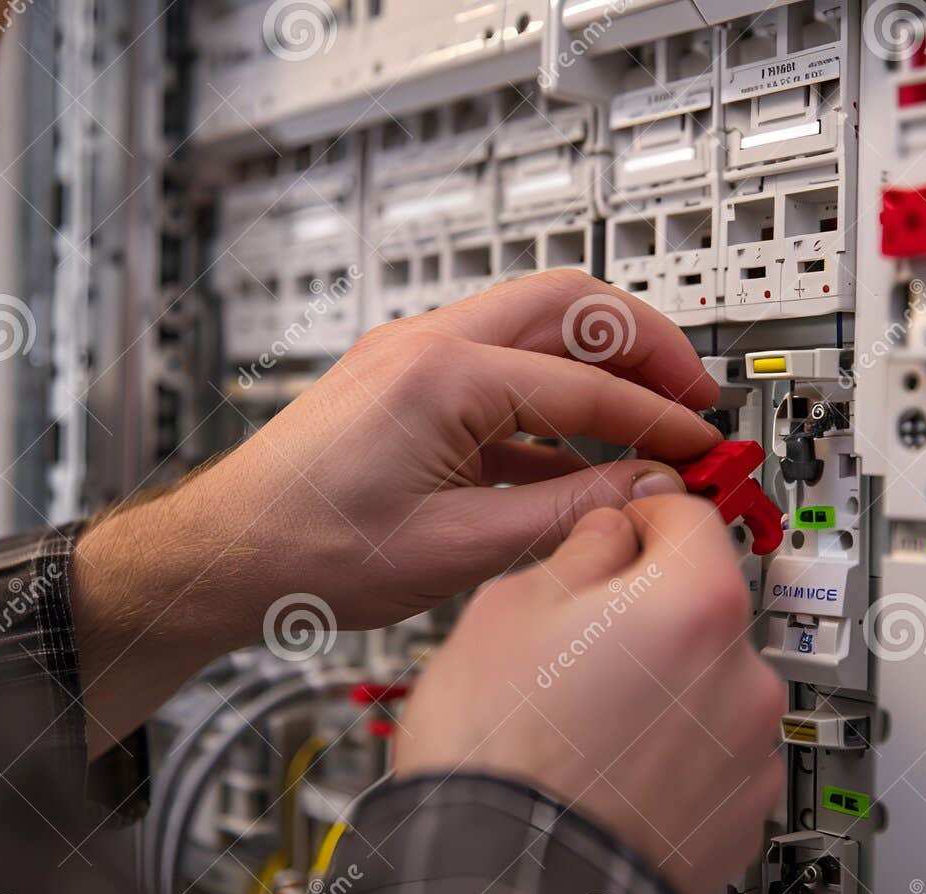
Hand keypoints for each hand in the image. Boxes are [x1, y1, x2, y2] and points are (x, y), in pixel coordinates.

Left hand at [74, 270, 722, 750]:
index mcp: (440, 374)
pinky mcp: (403, 386)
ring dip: (599, 368)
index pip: (584, 384)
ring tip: (650, 421)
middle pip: (568, 305)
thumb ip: (566, 513)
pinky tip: (577, 459)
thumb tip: (646, 490)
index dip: (657, 420)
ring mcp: (411, 357)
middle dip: (644, 345)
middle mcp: (425, 344)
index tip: (702, 447)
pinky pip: (499, 373)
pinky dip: (550, 404)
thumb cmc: (307, 551)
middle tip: (695, 394)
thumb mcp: (456, 549)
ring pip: (534, 328)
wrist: (223, 555)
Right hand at [392, 497, 785, 893]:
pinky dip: (671, 752)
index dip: (641, 513)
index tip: (622, 526)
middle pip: (703, 604)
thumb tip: (608, 532)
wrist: (504, 889)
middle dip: (647, 611)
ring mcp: (748, 753)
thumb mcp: (506, 610)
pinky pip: (710, 754)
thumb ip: (579, 550)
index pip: (689, 514)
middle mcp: (743, 676)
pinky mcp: (740, 816)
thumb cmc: (496, 758)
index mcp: (694, 603)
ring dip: (662, 686)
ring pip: (707, 684)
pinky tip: (607, 766)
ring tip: (582, 720)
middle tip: (574, 643)